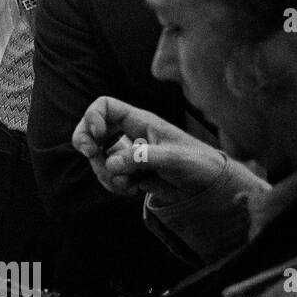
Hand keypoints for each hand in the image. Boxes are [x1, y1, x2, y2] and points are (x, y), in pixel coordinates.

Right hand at [71, 96, 226, 203]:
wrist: (210, 187)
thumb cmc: (199, 164)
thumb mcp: (175, 159)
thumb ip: (143, 158)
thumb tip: (111, 164)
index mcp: (139, 121)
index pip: (104, 106)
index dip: (93, 118)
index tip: (97, 136)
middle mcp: (128, 135)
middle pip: (90, 131)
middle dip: (87, 145)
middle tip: (92, 156)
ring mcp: (126, 155)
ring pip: (98, 159)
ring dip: (105, 173)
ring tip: (127, 184)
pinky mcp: (128, 173)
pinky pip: (107, 177)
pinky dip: (113, 185)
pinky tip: (132, 190)